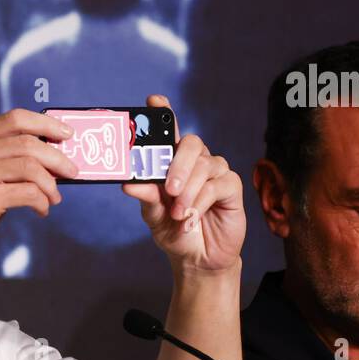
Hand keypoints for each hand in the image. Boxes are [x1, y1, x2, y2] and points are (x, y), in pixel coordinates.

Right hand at [0, 108, 77, 269]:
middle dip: (57, 157)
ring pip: (31, 167)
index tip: (66, 134)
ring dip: (51, 183)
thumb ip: (5, 158)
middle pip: (28, 142)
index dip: (45, 124)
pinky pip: (28, 192)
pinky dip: (42, 201)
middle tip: (72, 171)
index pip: (15, 119)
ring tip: (55, 197)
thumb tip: (52, 154)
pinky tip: (41, 210)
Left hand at [121, 95, 244, 273]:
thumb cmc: (174, 231)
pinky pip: (217, 185)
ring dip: (188, 192)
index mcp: (172, 163)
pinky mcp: (230, 187)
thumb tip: (128, 184)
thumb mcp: (154, 215)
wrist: (197, 258)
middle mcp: (195, 162)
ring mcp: (215, 172)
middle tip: (169, 189)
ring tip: (178, 213)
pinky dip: (201, 202)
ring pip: (204, 166)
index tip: (154, 101)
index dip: (163, 114)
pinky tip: (192, 217)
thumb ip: (146, 197)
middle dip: (178, 164)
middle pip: (190, 143)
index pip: (168, 132)